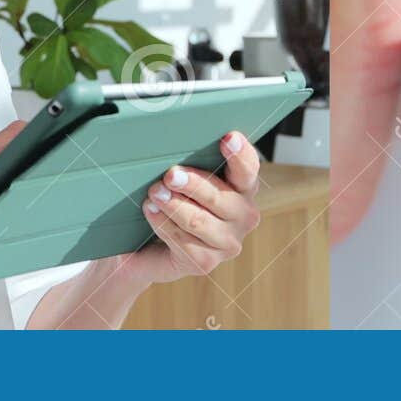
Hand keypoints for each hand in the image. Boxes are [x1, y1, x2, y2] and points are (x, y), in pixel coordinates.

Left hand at [121, 130, 263, 283]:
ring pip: (198, 221)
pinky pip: (183, 241)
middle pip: (219, 197)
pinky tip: (151, 212)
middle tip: (170, 175)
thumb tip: (175, 149)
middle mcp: (244, 216)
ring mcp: (228, 243)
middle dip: (192, 185)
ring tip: (154, 193)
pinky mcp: (206, 263)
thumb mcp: (185, 180)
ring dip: (173, 205)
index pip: (248, 169)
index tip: (228, 138)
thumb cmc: (174, 201)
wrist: (152, 246)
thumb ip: (192, 164)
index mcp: (244, 188)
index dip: (240, 153)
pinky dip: (163, 224)